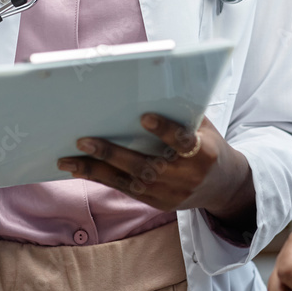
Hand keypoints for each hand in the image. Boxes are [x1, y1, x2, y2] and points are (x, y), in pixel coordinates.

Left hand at [57, 114, 255, 227]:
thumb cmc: (209, 146)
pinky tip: (79, 169)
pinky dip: (101, 178)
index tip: (145, 116)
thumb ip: (183, 113)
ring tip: (68, 159)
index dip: (165, 130)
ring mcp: (171, 193)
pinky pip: (125, 190)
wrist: (223, 186)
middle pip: (147, 166)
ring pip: (129, 181)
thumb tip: (155, 87)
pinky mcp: (158, 203)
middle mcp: (186, 176)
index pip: (183, 141)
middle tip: (84, 140)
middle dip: (114, 153)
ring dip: (97, 170)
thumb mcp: (205, 127)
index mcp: (203, 153)